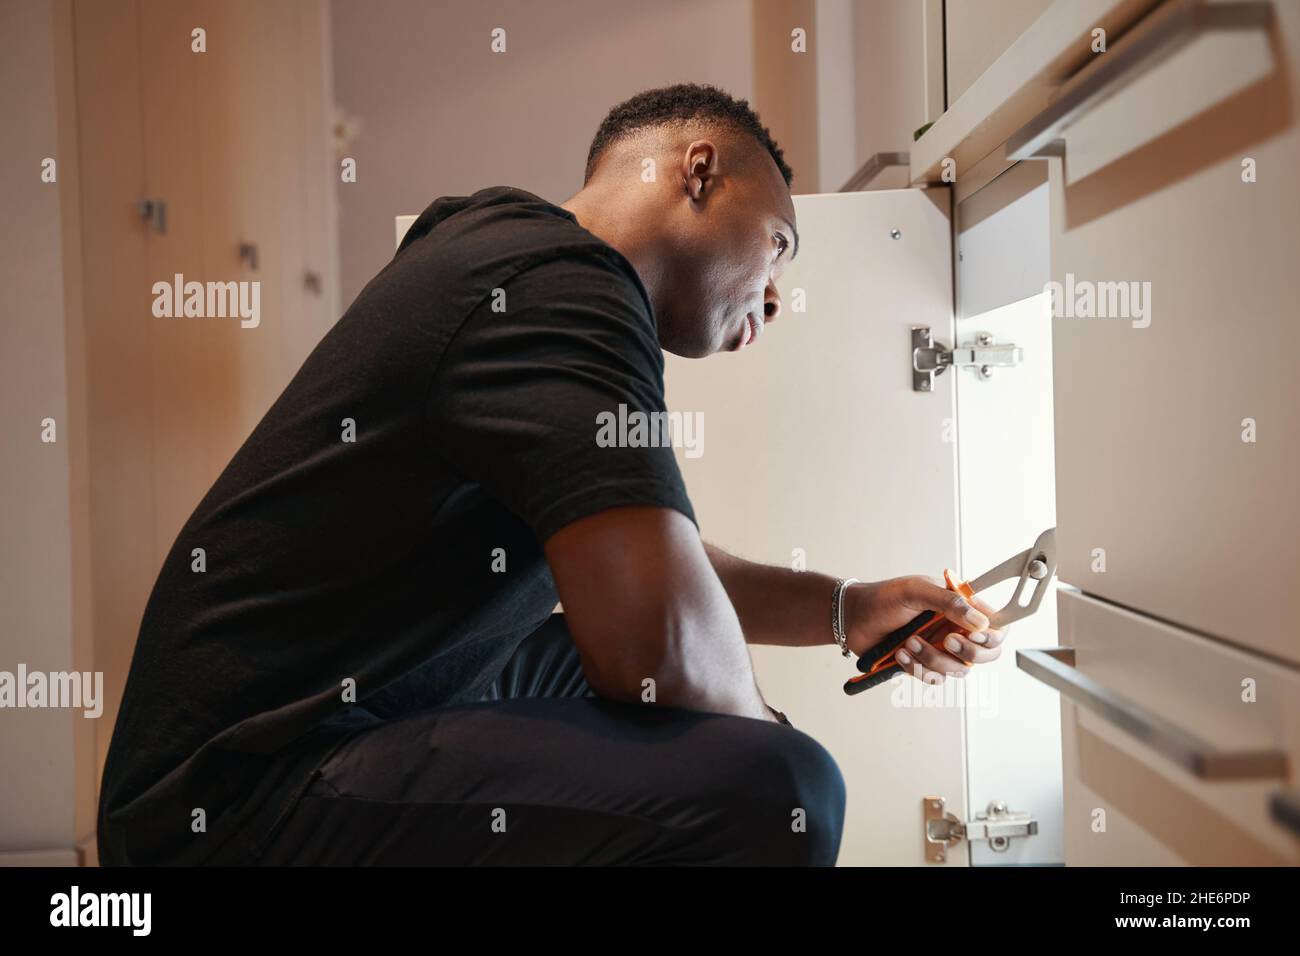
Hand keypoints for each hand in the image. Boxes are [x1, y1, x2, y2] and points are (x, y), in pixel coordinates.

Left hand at [842, 574, 1008, 683]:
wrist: (853, 618)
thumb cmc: (883, 598)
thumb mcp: (916, 591)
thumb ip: (949, 602)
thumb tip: (981, 621)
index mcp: (960, 607)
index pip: (996, 624)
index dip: (993, 634)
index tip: (974, 634)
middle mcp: (956, 628)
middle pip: (987, 653)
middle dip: (968, 652)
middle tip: (946, 640)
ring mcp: (942, 649)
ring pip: (960, 669)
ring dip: (934, 659)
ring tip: (908, 642)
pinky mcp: (925, 665)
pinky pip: (936, 678)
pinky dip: (919, 669)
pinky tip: (901, 654)